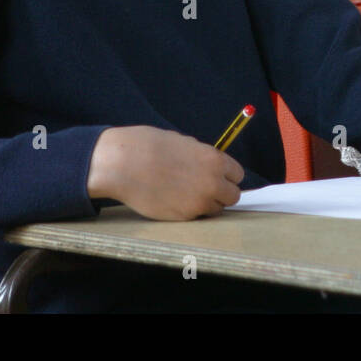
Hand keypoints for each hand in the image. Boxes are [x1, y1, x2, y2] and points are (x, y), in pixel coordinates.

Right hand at [86, 125, 243, 219]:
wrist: (123, 164)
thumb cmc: (149, 146)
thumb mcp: (183, 143)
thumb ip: (202, 156)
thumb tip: (209, 164)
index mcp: (215, 160)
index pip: (238, 175)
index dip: (227, 175)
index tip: (219, 176)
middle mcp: (212, 183)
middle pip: (233, 196)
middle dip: (222, 192)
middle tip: (206, 188)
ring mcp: (198, 202)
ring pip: (216, 209)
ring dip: (207, 204)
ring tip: (188, 194)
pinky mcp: (183, 217)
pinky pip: (196, 216)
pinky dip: (190, 211)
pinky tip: (175, 200)